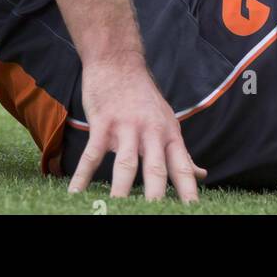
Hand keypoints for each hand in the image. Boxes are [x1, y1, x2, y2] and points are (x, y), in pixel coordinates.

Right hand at [69, 57, 206, 201]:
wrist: (117, 61)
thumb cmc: (143, 96)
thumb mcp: (167, 121)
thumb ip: (180, 152)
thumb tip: (200, 174)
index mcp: (169, 135)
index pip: (182, 168)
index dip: (189, 192)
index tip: (192, 212)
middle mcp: (150, 132)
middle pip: (156, 170)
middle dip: (156, 197)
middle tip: (155, 215)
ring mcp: (126, 127)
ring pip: (125, 164)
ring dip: (121, 190)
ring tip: (116, 210)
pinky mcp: (102, 123)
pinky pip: (92, 154)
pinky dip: (83, 175)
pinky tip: (76, 192)